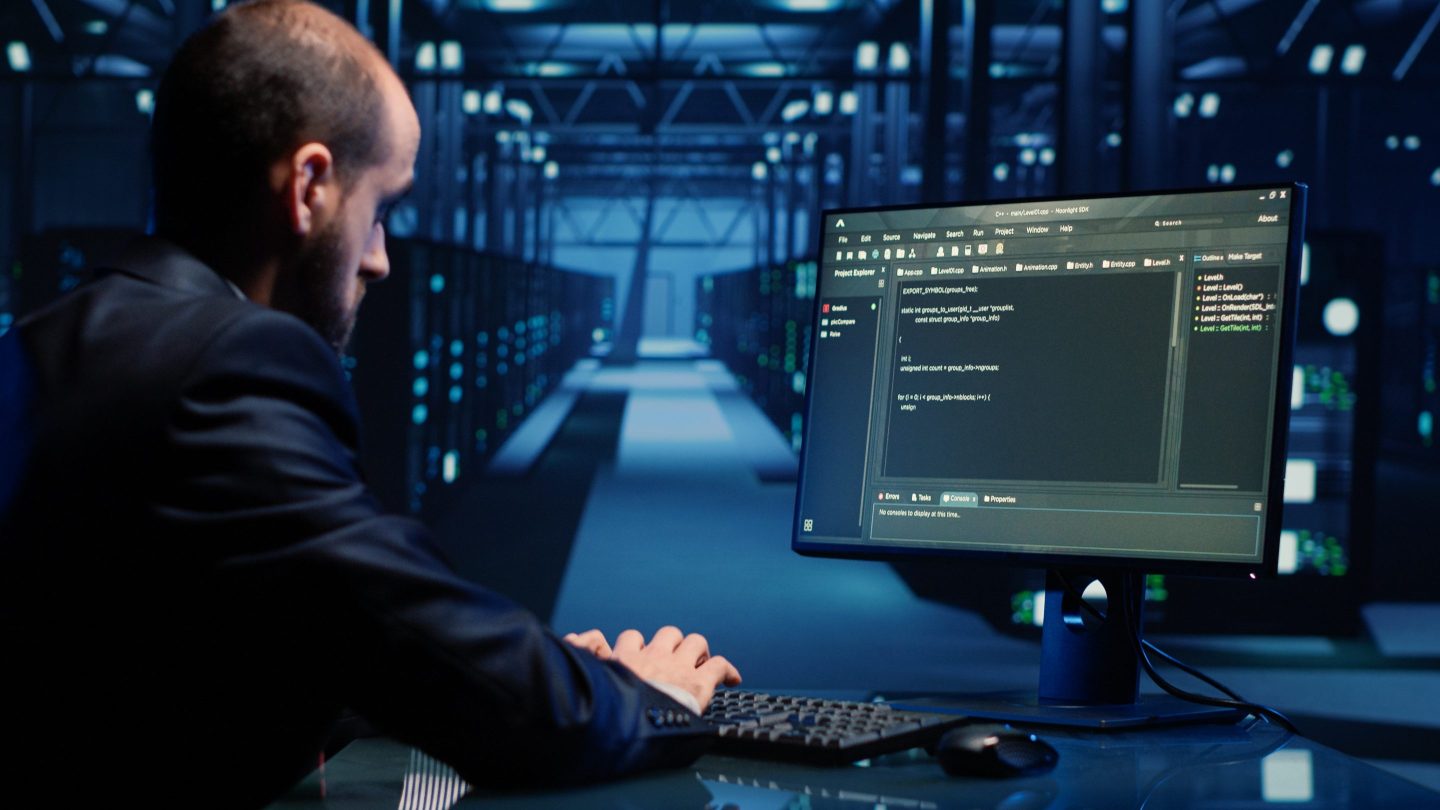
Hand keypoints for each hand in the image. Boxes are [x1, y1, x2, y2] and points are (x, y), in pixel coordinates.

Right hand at [564, 626, 740, 710]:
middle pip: (668, 634)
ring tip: (698, 664)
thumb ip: (584, 652)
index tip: (640, 655)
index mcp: (626, 659)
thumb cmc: (607, 707)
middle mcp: (654, 656)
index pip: (632, 638)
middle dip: (673, 644)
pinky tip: (732, 678)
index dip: (638, 646)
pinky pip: (719, 665)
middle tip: (675, 661)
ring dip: (698, 651)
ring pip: (695, 642)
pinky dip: (727, 669)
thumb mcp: (588, 675)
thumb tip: (576, 637)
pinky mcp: (699, 681)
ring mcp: (679, 666)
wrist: (630, 723)